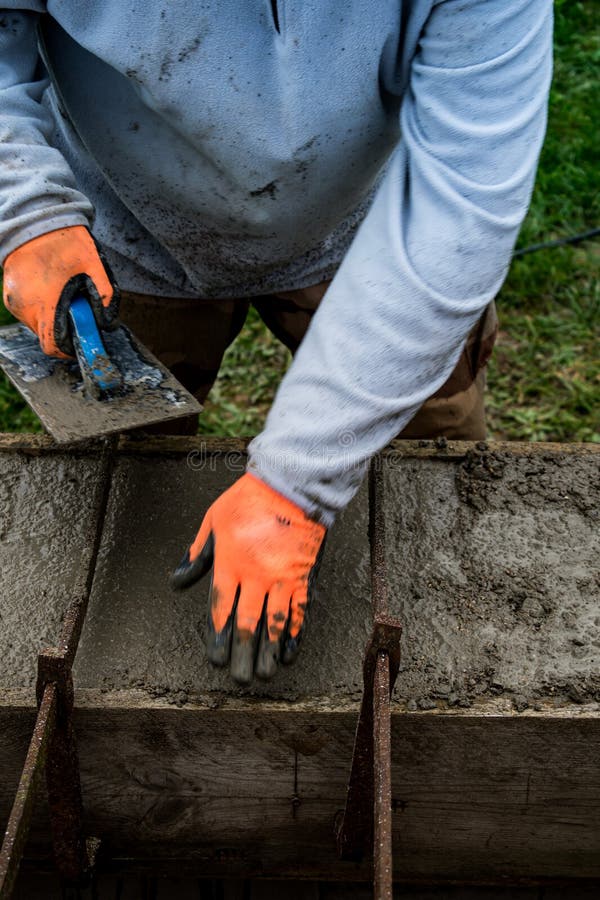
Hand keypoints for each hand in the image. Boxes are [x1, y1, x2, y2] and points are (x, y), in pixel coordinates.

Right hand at [3, 225, 118, 357]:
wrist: (34, 219)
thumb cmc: (65, 241)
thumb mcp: (95, 266)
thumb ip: (106, 296)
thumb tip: (107, 322)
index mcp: (45, 302)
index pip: (53, 346)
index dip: (68, 350)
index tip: (80, 344)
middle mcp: (24, 306)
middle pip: (45, 336)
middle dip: (63, 331)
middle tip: (77, 311)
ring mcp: (14, 300)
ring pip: (36, 325)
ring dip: (51, 319)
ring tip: (63, 295)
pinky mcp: (9, 294)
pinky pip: (27, 312)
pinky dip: (41, 309)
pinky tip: (51, 289)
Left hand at [171, 473, 326, 683]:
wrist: (292, 483)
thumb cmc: (249, 498)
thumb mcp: (213, 520)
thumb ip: (196, 553)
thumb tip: (176, 581)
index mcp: (231, 562)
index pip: (222, 608)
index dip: (218, 636)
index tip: (215, 658)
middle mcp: (256, 575)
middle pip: (248, 623)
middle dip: (242, 653)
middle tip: (239, 678)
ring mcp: (283, 577)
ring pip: (276, 623)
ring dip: (269, 651)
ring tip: (264, 674)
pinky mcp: (305, 575)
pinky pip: (300, 610)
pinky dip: (295, 633)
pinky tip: (290, 650)